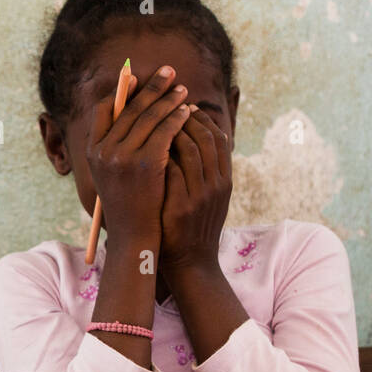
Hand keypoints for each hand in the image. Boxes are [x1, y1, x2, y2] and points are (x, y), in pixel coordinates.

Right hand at [86, 67, 192, 244]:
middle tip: (169, 71)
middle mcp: (104, 150)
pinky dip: (177, 118)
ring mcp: (123, 156)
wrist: (134, 235)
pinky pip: (165, 131)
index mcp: (92, 151)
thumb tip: (131, 112)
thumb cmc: (127, 205)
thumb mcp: (112, 174)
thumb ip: (115, 146)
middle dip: (152, 87)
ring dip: (168, 99)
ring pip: (150, 117)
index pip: (103, 109)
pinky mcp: (146, 163)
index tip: (137, 79)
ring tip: (182, 90)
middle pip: (130, 108)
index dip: (121, 92)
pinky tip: (187, 112)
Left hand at [160, 106, 231, 272]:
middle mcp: (218, 185)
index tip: (183, 107)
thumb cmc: (191, 226)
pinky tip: (146, 147)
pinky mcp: (183, 208)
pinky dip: (161, 155)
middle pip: (205, 137)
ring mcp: (202, 196)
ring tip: (154, 123)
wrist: (190, 263)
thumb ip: (201, 171)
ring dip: (172, 131)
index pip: (217, 137)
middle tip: (165, 107)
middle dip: (185, 118)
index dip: (200, 118)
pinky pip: (173, 171)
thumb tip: (188, 138)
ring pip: (190, 149)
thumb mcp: (204, 196)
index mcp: (225, 179)